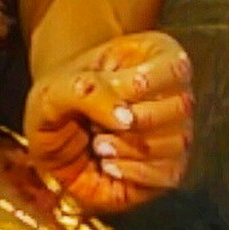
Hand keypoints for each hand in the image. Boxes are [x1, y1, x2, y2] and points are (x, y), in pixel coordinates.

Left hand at [22, 29, 195, 213]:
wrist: (48, 136)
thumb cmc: (57, 101)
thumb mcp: (56, 89)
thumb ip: (89, 93)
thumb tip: (126, 119)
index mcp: (155, 56)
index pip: (174, 67)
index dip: (141, 85)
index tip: (105, 91)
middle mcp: (174, 93)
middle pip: (180, 106)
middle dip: (134, 120)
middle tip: (96, 125)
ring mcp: (175, 132)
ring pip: (178, 141)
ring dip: (132, 147)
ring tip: (99, 144)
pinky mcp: (168, 168)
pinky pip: (171, 173)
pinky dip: (136, 172)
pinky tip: (109, 165)